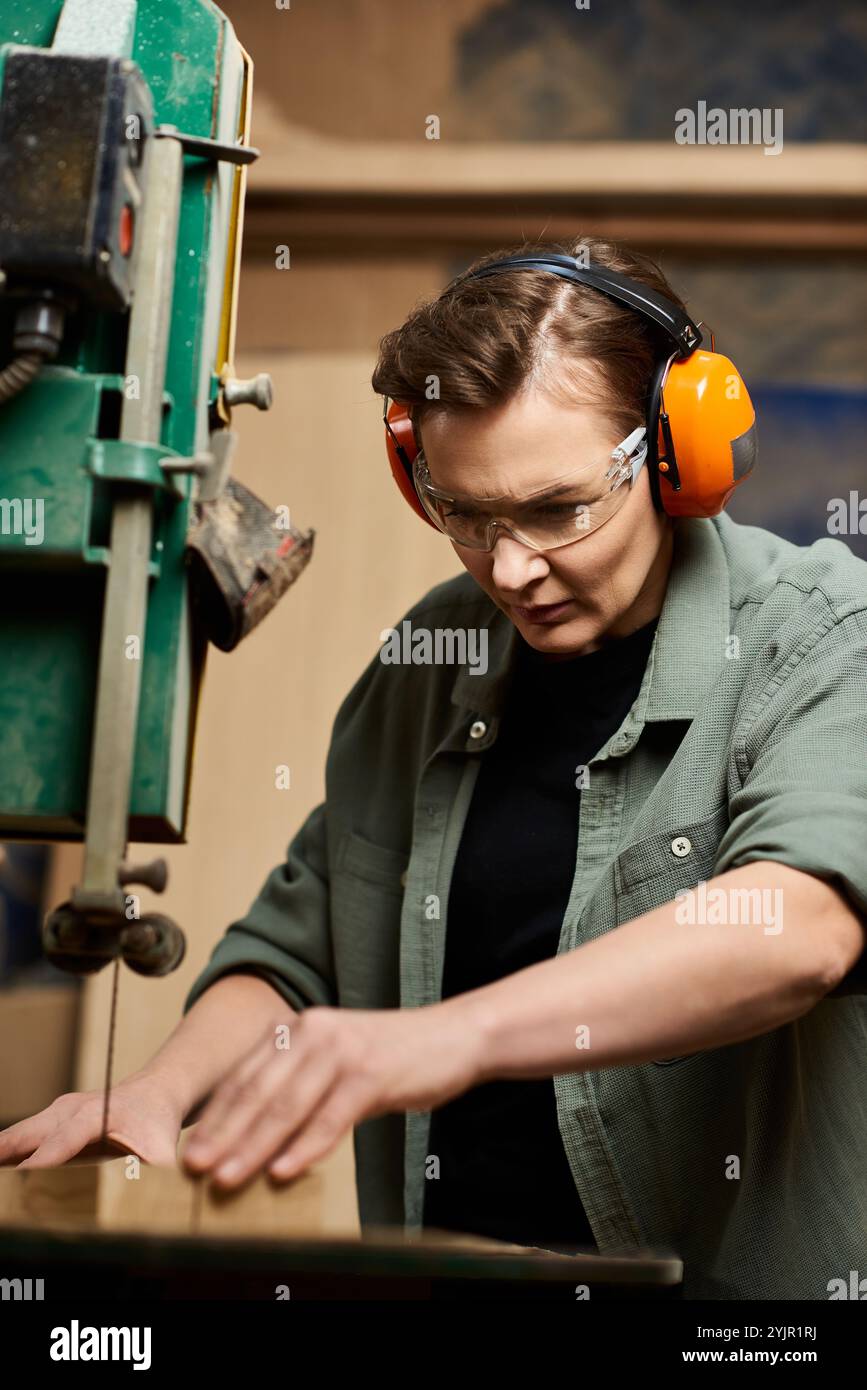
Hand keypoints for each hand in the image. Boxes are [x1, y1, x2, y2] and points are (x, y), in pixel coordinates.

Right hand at [0, 1070, 184, 1168]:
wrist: (153, 1096)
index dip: (40, 1163)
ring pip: (15, 1139)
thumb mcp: (161, 1153)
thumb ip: (156, 1176)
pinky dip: (5, 1160)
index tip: (21, 1181)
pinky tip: (3, 1181)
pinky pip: (18, 1143)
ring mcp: (53, 1115)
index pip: (60, 1142)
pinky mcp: (47, 1124)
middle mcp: (67, 1111)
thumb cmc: (156, 1127)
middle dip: (4, 1157)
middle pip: (23, 1136)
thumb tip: (165, 1197)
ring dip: (2, 1158)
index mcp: (94, 1116)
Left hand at [182, 1000, 484, 1188]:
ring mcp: (342, 1050)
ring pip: (287, 1106)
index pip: (245, 1076)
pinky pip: (330, 1116)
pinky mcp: (370, 1072)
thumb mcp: (336, 1063)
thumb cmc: (391, 1057)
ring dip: (253, 1146)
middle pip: (258, 1091)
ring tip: (228, 1177)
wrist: (453, 1037)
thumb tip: (253, 1135)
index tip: (190, 1151)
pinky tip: (283, 1171)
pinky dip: (305, 1146)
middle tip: (196, 1168)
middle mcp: (314, 1031)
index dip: (215, 1116)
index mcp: (299, 1028)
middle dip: (223, 1134)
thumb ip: (298, 1087)